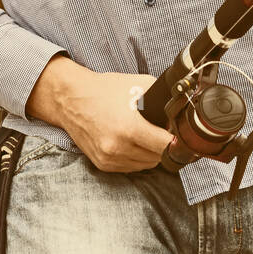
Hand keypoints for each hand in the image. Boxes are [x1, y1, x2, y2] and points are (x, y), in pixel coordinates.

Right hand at [26, 55, 173, 171]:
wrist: (71, 99)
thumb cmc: (105, 90)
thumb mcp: (139, 85)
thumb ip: (163, 101)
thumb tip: (179, 114)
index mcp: (129, 128)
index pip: (166, 146)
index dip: (177, 140)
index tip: (181, 135)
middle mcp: (118, 147)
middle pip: (157, 157)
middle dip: (165, 146)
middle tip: (165, 132)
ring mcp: (108, 158)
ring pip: (145, 165)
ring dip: (152, 154)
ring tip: (150, 136)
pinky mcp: (102, 164)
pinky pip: (130, 167)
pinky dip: (137, 158)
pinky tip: (136, 143)